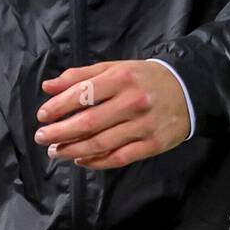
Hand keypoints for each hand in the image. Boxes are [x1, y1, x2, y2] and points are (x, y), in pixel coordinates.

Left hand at [35, 60, 189, 169]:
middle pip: (88, 122)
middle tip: (41, 137)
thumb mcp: (114, 68)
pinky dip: (96, 162)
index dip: (58, 107)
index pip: (82, 94)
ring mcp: (143, 126)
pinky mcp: (152, 145)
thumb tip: (47, 87)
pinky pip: (118, 158)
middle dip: (59, 132)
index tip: (42, 116)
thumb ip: (80, 76)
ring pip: (100, 144)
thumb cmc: (143, 78)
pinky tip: (80, 160)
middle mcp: (132, 102)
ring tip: (55, 151)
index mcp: (121, 78)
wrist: (188, 90)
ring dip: (72, 150)